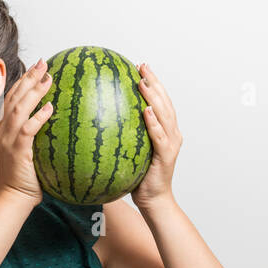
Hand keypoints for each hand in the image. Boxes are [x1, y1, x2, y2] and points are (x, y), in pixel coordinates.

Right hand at [0, 57, 53, 206]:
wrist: (11, 199)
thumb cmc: (24, 180)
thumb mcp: (29, 154)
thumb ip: (39, 138)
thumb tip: (61, 127)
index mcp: (4, 130)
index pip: (12, 99)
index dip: (23, 82)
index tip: (36, 68)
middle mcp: (3, 131)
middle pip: (15, 97)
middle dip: (29, 78)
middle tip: (43, 63)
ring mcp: (8, 140)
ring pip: (19, 108)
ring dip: (34, 91)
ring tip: (48, 78)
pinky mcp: (17, 151)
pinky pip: (28, 129)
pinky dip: (38, 116)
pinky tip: (50, 107)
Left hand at [132, 62, 181, 208]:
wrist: (153, 200)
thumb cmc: (139, 178)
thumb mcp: (128, 152)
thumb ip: (121, 135)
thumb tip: (96, 120)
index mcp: (165, 130)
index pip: (160, 101)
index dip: (152, 82)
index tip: (140, 67)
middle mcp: (172, 133)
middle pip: (165, 101)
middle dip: (154, 82)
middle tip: (142, 66)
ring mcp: (171, 144)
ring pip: (165, 114)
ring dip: (155, 97)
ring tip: (144, 82)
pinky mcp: (166, 156)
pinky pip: (159, 137)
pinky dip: (154, 123)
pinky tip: (146, 111)